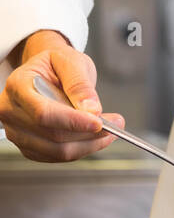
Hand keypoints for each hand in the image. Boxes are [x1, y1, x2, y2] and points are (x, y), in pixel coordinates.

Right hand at [0, 29, 124, 161]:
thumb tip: (91, 109)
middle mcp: (12, 111)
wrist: (46, 72)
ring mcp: (16, 131)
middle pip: (51, 135)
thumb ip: (80, 84)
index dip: (72, 122)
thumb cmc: (56, 64)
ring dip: (88, 145)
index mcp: (18, 85)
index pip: (43, 113)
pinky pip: (56, 156)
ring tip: (110, 131)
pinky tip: (95, 138)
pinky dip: (79, 149)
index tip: (99, 123)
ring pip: (56, 151)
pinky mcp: (27, 145)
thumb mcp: (71, 61)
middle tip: (116, 125)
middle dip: (88, 134)